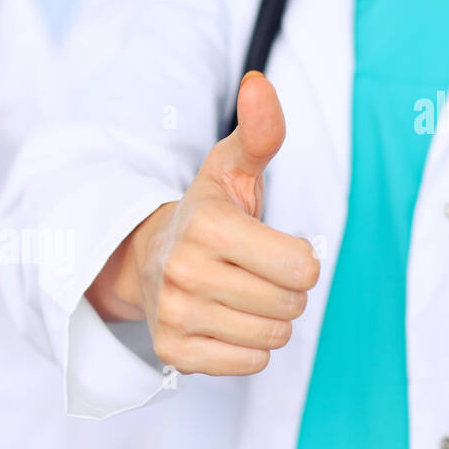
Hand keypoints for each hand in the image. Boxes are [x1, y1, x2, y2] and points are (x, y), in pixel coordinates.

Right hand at [88, 72, 319, 375]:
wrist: (146, 259)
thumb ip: (259, 131)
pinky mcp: (174, 353)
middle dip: (287, 291)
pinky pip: (250, 364)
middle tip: (256, 273)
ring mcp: (175, 315)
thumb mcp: (232, 169)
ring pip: (273, 337)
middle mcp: (184, 271)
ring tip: (242, 296)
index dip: (300, 259)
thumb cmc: (207, 213)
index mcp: (206, 224)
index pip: (301, 267)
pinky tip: (227, 322)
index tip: (272, 247)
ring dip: (270, 319)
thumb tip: (259, 84)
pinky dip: (250, 348)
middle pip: (290, 304)